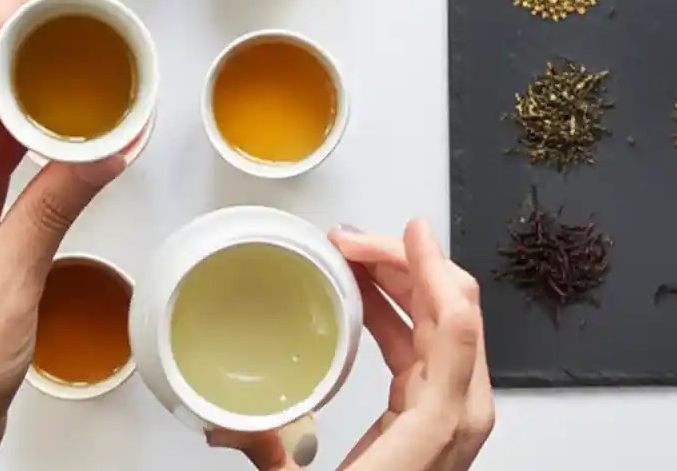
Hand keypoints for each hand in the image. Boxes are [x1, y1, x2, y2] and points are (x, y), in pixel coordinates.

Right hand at [207, 220, 493, 470]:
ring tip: (352, 258)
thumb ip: (273, 454)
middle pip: (451, 313)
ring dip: (401, 285)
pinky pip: (427, 350)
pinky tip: (367, 301)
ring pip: (441, 327)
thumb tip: (219, 425)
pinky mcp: (433, 420)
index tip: (411, 229)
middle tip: (351, 242)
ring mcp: (451, 416)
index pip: (454, 326)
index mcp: (437, 427)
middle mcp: (457, 415)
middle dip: (405, 264)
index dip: (434, 268)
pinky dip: (399, 317)